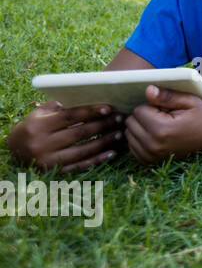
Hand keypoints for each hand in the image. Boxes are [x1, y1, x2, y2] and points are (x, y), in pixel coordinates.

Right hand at [5, 100, 123, 171]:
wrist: (15, 150)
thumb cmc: (33, 126)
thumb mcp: (40, 113)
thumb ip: (61, 106)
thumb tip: (90, 95)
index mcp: (38, 126)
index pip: (69, 117)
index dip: (90, 112)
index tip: (108, 108)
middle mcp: (41, 144)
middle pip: (79, 133)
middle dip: (102, 125)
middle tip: (119, 118)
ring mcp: (48, 160)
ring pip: (82, 150)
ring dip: (104, 142)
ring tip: (119, 133)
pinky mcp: (54, 172)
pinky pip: (80, 165)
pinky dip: (98, 159)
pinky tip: (112, 153)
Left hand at [123, 85, 201, 164]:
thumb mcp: (190, 101)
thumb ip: (167, 95)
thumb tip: (147, 90)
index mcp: (162, 130)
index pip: (138, 110)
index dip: (152, 106)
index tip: (167, 109)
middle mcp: (153, 145)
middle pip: (130, 122)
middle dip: (144, 116)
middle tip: (163, 118)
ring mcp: (150, 156)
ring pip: (129, 134)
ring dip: (140, 128)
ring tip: (160, 127)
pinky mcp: (149, 161)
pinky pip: (132, 146)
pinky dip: (140, 139)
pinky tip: (155, 136)